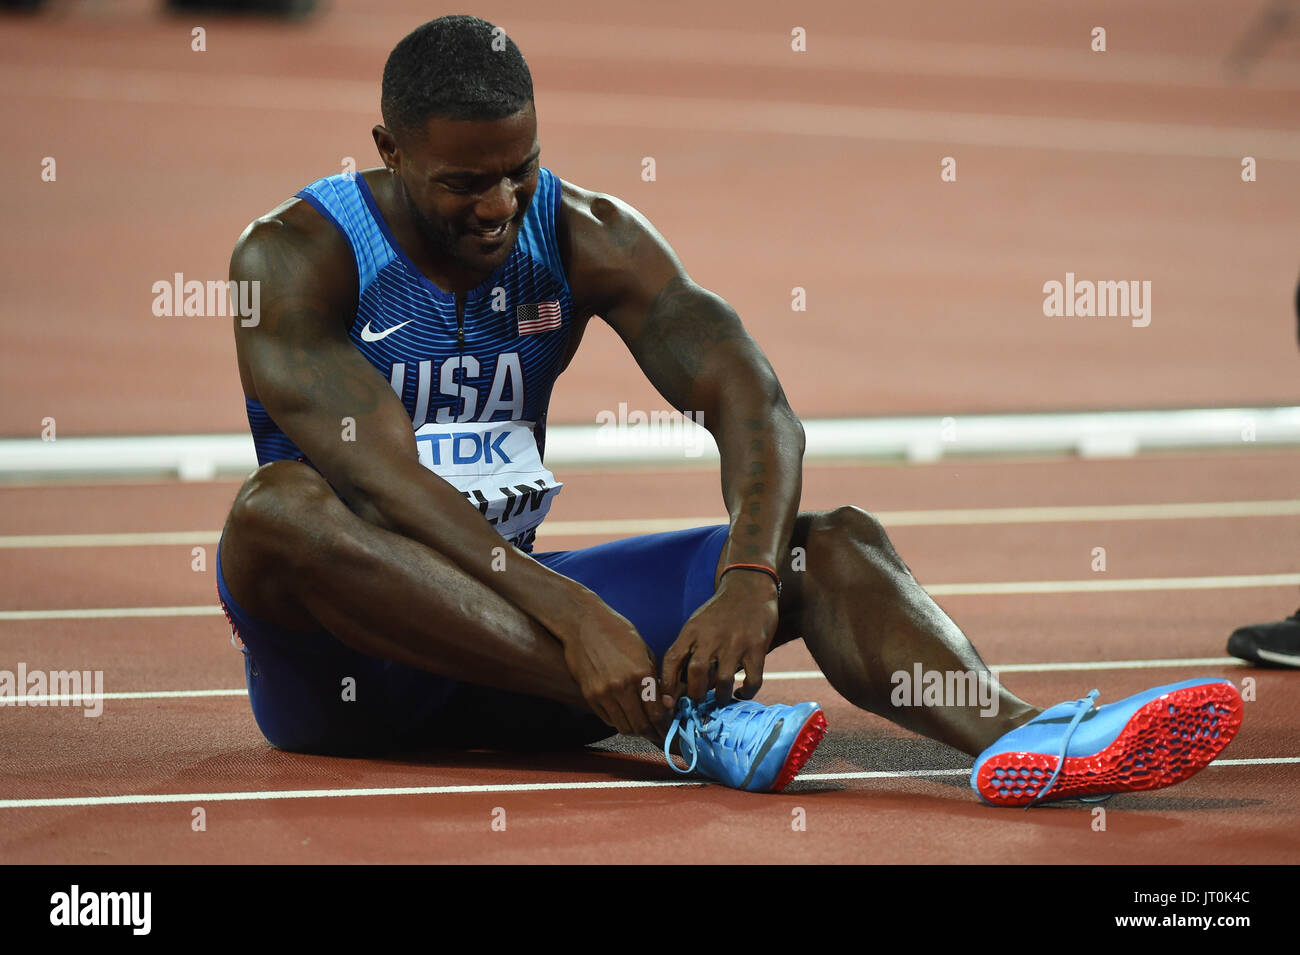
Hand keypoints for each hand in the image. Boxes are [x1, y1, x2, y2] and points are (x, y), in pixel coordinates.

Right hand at [560, 600, 666, 739]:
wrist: (583, 623)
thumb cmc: (617, 632)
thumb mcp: (643, 651)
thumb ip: (654, 678)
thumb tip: (666, 703)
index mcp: (641, 673)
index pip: (657, 712)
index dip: (665, 725)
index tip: (668, 728)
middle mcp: (622, 686)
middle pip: (641, 725)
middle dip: (652, 733)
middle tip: (658, 735)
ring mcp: (604, 693)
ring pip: (623, 727)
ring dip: (635, 730)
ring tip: (641, 727)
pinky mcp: (590, 695)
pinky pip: (608, 719)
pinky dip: (618, 721)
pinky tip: (624, 715)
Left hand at [660, 569, 778, 708]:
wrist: (748, 588)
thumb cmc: (720, 612)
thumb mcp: (697, 623)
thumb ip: (689, 649)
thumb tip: (680, 685)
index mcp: (692, 630)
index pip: (672, 659)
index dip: (667, 684)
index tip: (667, 702)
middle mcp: (712, 636)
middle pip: (696, 672)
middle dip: (695, 694)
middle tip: (698, 702)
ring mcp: (735, 642)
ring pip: (723, 680)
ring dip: (720, 697)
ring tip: (720, 700)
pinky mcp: (757, 647)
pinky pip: (752, 679)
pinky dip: (746, 692)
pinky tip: (741, 693)